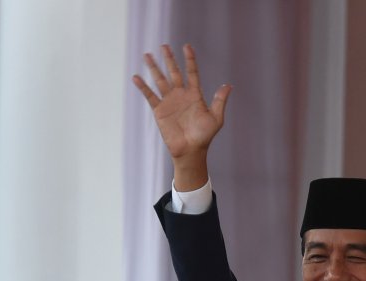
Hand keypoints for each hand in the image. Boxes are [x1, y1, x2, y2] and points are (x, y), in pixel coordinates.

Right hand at [131, 44, 230, 189]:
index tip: (187, 47)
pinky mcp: (159, 110)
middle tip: (164, 46)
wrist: (190, 150)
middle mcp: (181, 95)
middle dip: (169, 59)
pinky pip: (150, 95)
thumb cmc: (205, 136)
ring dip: (154, 68)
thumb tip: (228, 86)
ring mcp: (169, 101)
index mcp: (195, 95)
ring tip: (147, 55)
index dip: (190, 60)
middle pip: (174, 72)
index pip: (192, 73)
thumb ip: (219, 101)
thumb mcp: (216, 118)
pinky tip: (137, 77)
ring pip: (160, 80)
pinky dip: (143, 87)